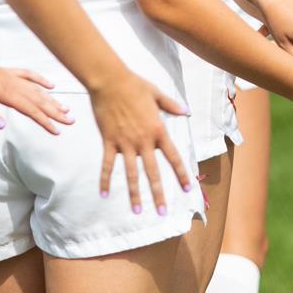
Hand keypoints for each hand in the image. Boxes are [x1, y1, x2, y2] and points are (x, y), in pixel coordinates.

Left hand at [0, 59, 72, 134]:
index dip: (44, 121)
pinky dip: (40, 80)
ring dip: (51, 99)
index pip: (30, 110)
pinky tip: (49, 85)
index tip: (57, 131)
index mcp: (5, 92)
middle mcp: (12, 84)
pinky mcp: (5, 72)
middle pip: (38, 100)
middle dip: (55, 112)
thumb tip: (3, 126)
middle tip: (71, 121)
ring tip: (65, 108)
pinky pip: (27, 75)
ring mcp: (10, 77)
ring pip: (36, 90)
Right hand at [89, 71, 192, 215]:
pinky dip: (105, 180)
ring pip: (131, 174)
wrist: (109, 80)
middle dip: (159, 194)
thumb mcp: (157, 94)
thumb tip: (186, 111)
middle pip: (153, 172)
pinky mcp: (109, 141)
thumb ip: (172, 105)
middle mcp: (143, 140)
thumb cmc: (134, 84)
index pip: (173, 157)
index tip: (187, 189)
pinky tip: (104, 194)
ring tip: (138, 211)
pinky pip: (107, 165)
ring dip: (135, 194)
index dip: (181, 174)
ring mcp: (125, 143)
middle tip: (163, 212)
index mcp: (158, 130)